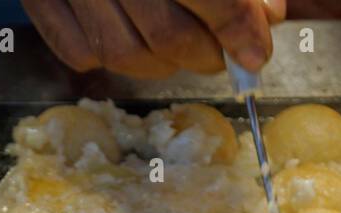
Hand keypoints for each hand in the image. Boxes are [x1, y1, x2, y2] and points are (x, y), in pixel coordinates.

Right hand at [22, 0, 285, 77]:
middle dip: (203, 56)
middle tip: (222, 58)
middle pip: (163, 33)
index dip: (237, 29)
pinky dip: (107, 60)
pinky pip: (76, 52)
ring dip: (160, 67)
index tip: (256, 55)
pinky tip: (132, 44)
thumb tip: (265, 17)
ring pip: (118, 53)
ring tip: (182, 55)